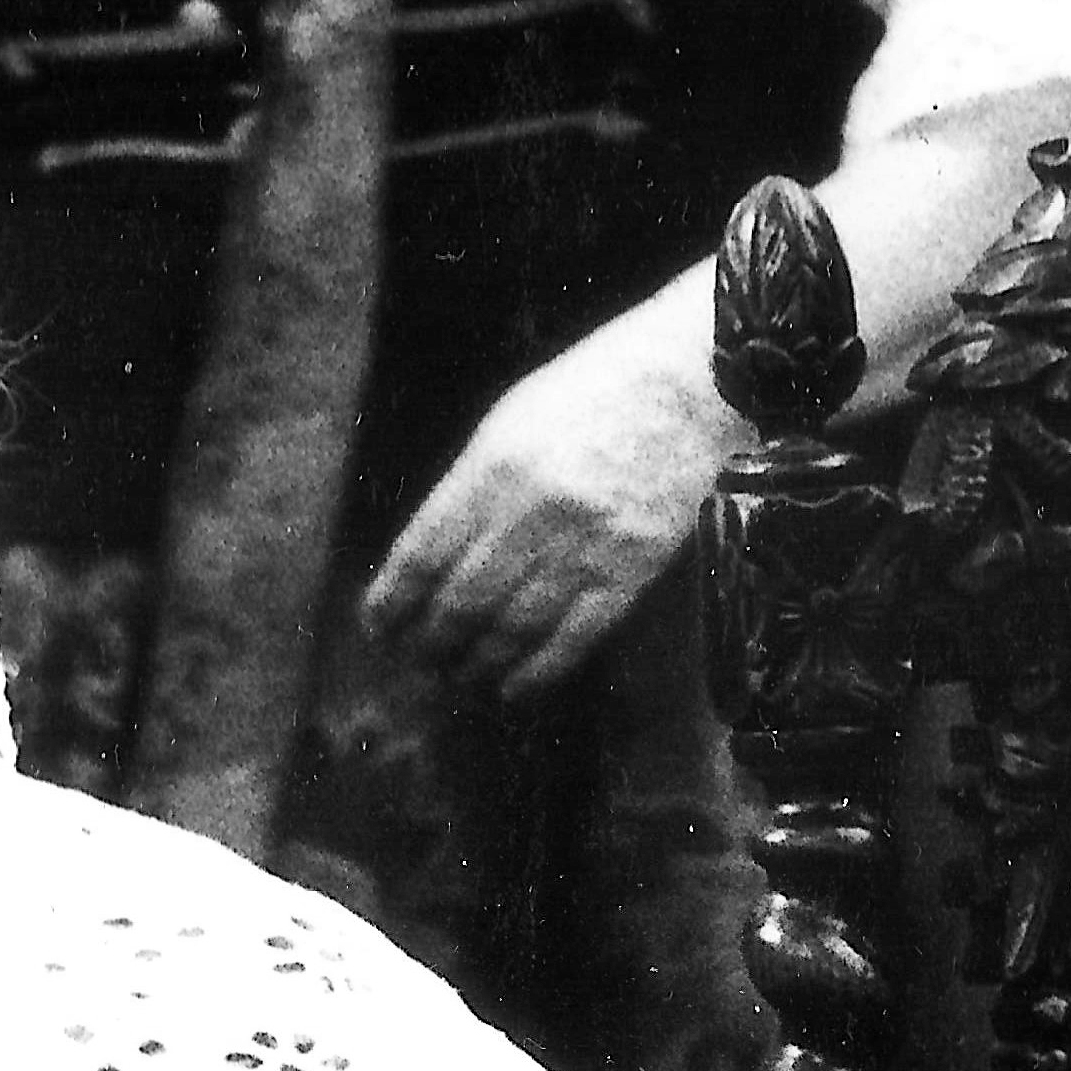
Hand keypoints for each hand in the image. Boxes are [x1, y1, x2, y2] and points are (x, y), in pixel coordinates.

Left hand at [357, 326, 735, 697]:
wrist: (692, 381)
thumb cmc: (597, 390)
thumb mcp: (513, 420)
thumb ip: (472, 484)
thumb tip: (429, 557)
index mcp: (493, 465)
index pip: (423, 554)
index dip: (392, 601)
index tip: (377, 626)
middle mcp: (533, 510)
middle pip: (461, 601)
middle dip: (428, 642)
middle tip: (415, 662)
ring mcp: (586, 543)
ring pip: (512, 628)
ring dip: (476, 663)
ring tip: (458, 677)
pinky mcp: (633, 568)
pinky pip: (573, 638)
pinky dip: (535, 672)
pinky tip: (512, 688)